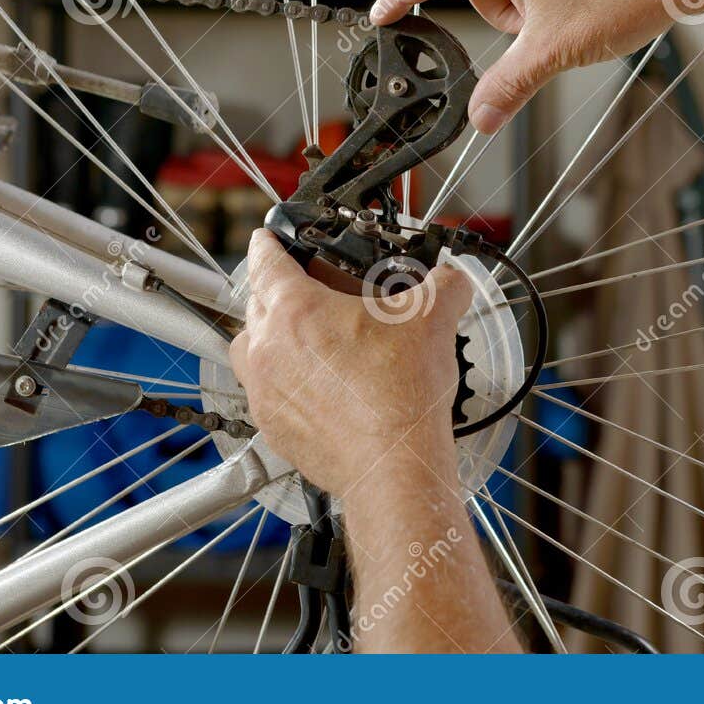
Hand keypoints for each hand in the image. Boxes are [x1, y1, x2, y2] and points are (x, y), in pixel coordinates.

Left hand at [228, 230, 473, 499]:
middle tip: (308, 291)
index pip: (264, 259)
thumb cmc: (400, 395)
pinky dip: (283, 381)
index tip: (268, 237)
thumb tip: (453, 280)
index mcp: (293, 310)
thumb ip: (445, 285)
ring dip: (271, 337)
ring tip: (307, 339)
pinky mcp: (273, 427)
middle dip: (276, 292)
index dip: (268, 241)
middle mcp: (266, 348)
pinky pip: (265, 392)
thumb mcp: (433, 318)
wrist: (393, 466)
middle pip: (254, 305)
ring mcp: (264, 391)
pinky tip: (320, 384)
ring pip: (250, 351)